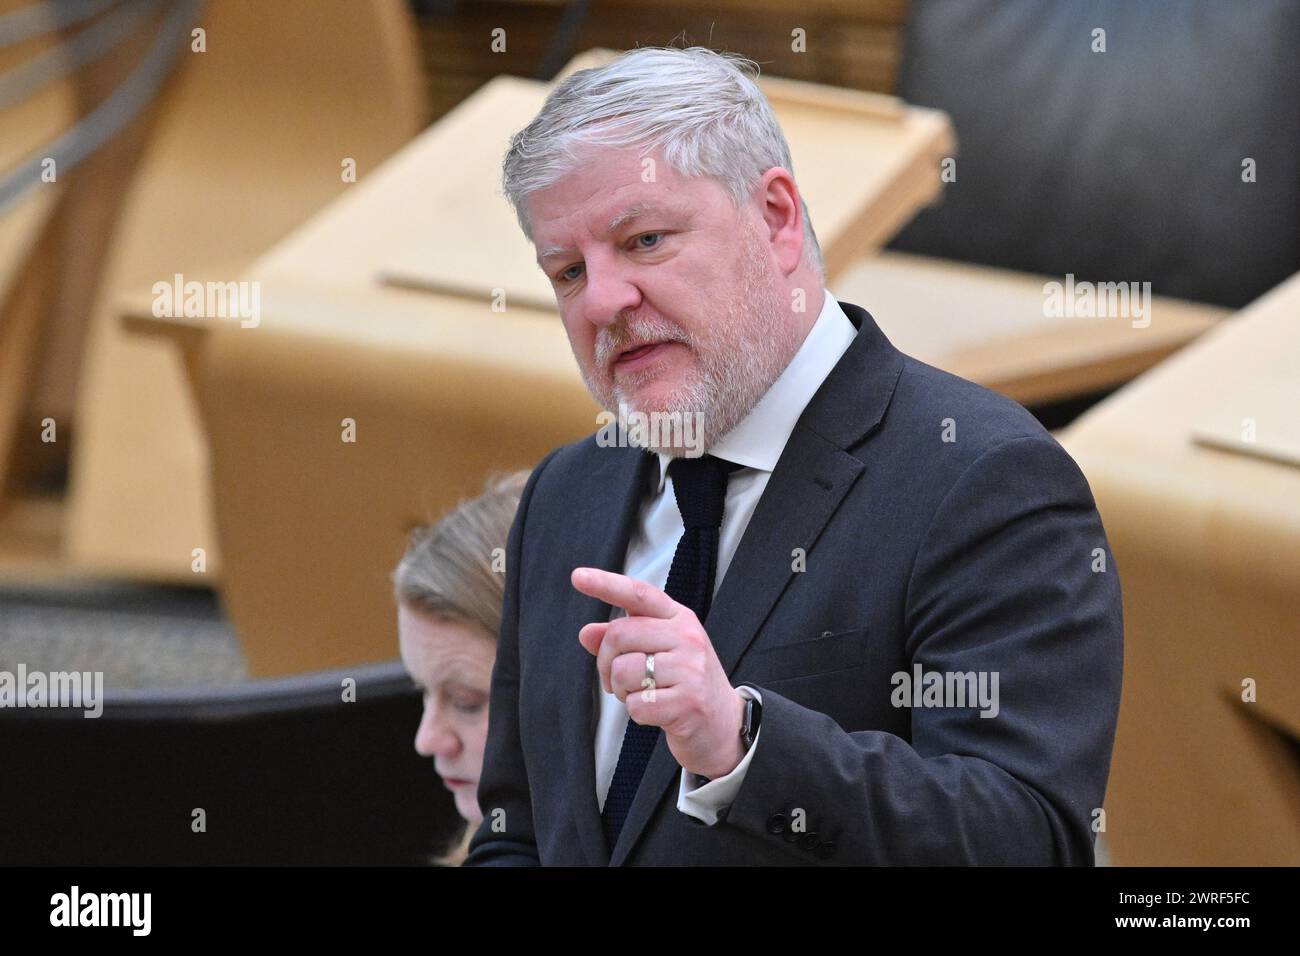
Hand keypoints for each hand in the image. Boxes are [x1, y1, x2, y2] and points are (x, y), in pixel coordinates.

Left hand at [572, 566, 746, 779]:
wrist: (724, 724)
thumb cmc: (684, 683)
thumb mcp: (658, 652)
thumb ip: (623, 640)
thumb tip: (586, 632)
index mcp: (680, 619)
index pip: (639, 594)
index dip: (606, 584)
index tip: (578, 576)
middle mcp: (687, 638)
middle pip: (618, 635)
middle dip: (605, 662)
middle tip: (616, 680)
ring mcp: (690, 670)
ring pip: (622, 671)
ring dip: (621, 690)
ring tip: (642, 694)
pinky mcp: (688, 703)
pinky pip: (635, 705)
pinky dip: (636, 712)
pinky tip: (656, 711)